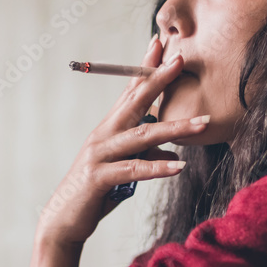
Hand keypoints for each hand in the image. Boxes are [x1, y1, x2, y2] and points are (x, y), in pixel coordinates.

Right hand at [36, 36, 209, 246]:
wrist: (64, 222)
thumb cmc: (95, 193)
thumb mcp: (125, 173)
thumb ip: (146, 159)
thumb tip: (174, 156)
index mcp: (109, 128)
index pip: (129, 92)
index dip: (144, 68)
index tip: (159, 44)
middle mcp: (103, 135)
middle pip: (135, 102)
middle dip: (159, 80)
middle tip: (180, 60)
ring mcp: (100, 154)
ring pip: (142, 136)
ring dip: (175, 128)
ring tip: (202, 123)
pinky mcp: (99, 177)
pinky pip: (133, 170)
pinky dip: (158, 167)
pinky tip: (179, 166)